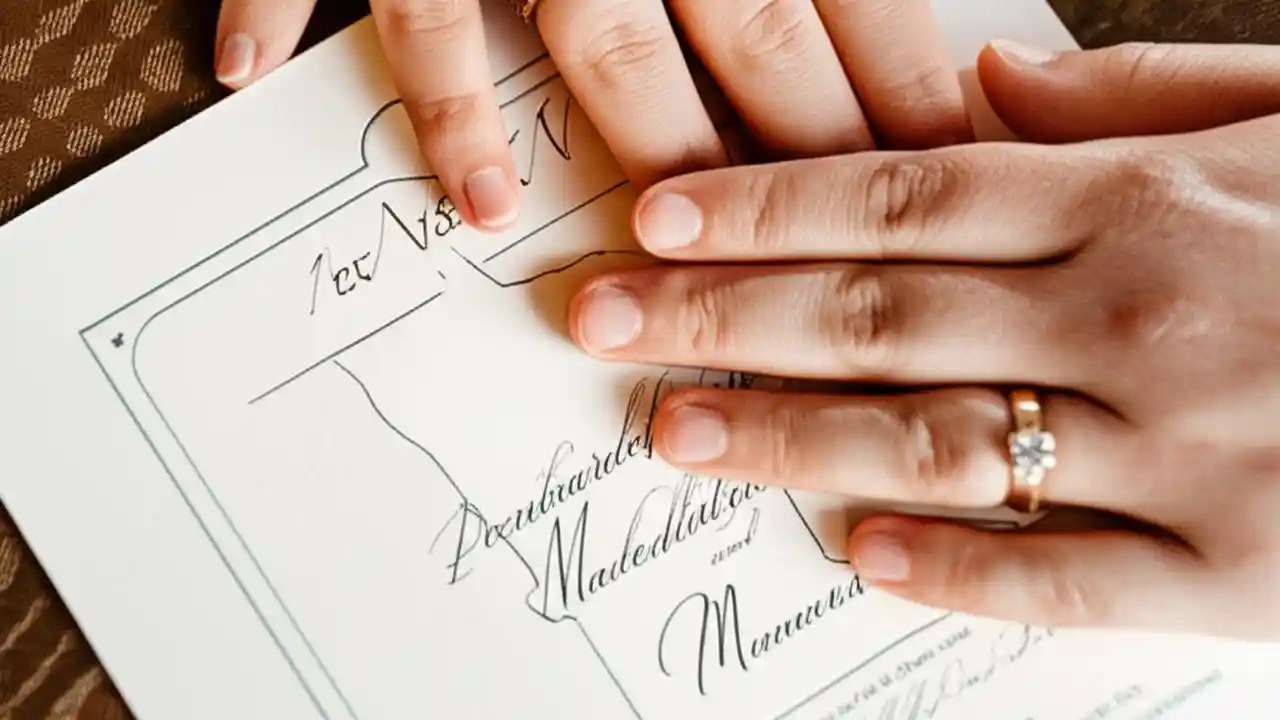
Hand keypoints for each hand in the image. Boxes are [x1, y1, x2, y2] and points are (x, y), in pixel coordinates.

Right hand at [214, 0, 969, 229]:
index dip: (899, 77)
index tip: (936, 160)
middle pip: (749, 24)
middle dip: (804, 140)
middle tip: (844, 237)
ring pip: (604, 30)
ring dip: (650, 139)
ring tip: (678, 244)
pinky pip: (400, 2)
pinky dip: (404, 78)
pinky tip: (437, 175)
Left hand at [568, 41, 1279, 638]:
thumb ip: (1134, 99)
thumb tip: (985, 96)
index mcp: (1143, 199)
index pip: (896, 192)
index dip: (756, 206)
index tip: (651, 219)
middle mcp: (1140, 318)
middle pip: (876, 311)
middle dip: (717, 317)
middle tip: (598, 326)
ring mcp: (1187, 454)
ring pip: (939, 442)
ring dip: (789, 439)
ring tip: (673, 431)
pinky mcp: (1242, 575)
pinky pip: (1065, 581)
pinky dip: (955, 570)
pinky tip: (860, 556)